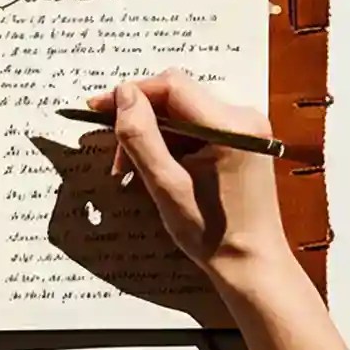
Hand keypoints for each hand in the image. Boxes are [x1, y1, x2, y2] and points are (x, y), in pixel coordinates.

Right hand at [88, 69, 288, 271]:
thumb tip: (123, 94)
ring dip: (153, 132)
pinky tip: (157, 166)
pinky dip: (172, 141)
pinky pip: (197, 125)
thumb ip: (142, 136)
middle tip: (116, 155)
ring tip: (131, 168)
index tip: (97, 109)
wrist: (252, 264)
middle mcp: (244, 117)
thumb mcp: (166, 185)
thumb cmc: (211, 233)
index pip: (172, 85)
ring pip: (184, 110)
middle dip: (140, 118)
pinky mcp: (242, 139)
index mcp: (231, 126)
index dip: (131, 93)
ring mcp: (246, 128)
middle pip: (177, 95)